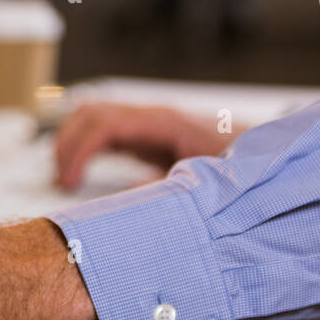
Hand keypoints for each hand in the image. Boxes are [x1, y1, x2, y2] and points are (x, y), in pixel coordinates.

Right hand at [54, 103, 241, 189]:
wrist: (258, 156)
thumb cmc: (235, 166)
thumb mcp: (200, 184)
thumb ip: (163, 194)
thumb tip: (126, 206)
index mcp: (163, 123)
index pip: (105, 125)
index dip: (79, 150)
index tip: (68, 182)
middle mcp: (149, 116)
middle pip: (90, 113)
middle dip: (66, 145)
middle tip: (61, 182)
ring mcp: (144, 123)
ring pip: (90, 117)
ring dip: (70, 142)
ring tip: (64, 176)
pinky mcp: (142, 134)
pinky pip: (101, 131)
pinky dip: (82, 147)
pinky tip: (77, 172)